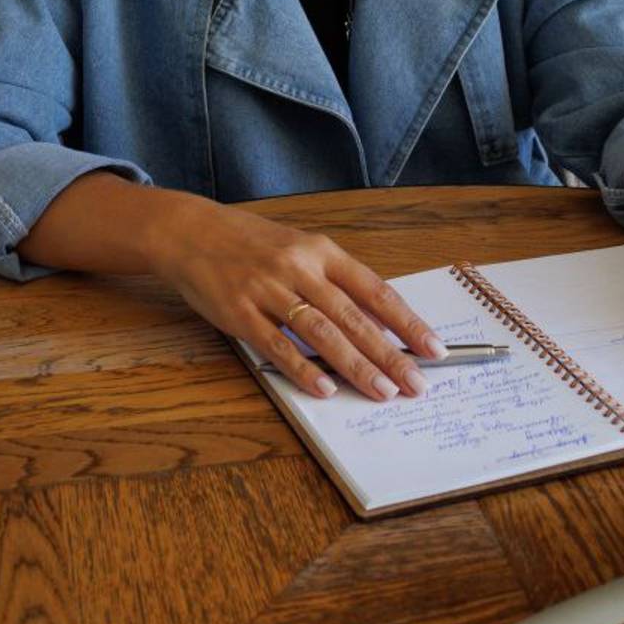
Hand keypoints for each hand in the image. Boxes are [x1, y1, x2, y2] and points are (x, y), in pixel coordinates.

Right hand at [145, 192, 445, 401]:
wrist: (190, 231)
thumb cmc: (250, 243)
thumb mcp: (298, 246)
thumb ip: (333, 280)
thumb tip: (377, 323)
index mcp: (320, 250)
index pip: (374, 290)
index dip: (406, 321)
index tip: (433, 348)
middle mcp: (299, 266)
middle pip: (354, 316)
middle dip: (390, 353)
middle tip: (416, 383)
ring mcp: (268, 289)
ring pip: (321, 332)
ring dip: (355, 365)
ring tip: (381, 391)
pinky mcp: (239, 312)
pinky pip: (277, 345)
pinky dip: (303, 369)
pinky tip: (325, 389)